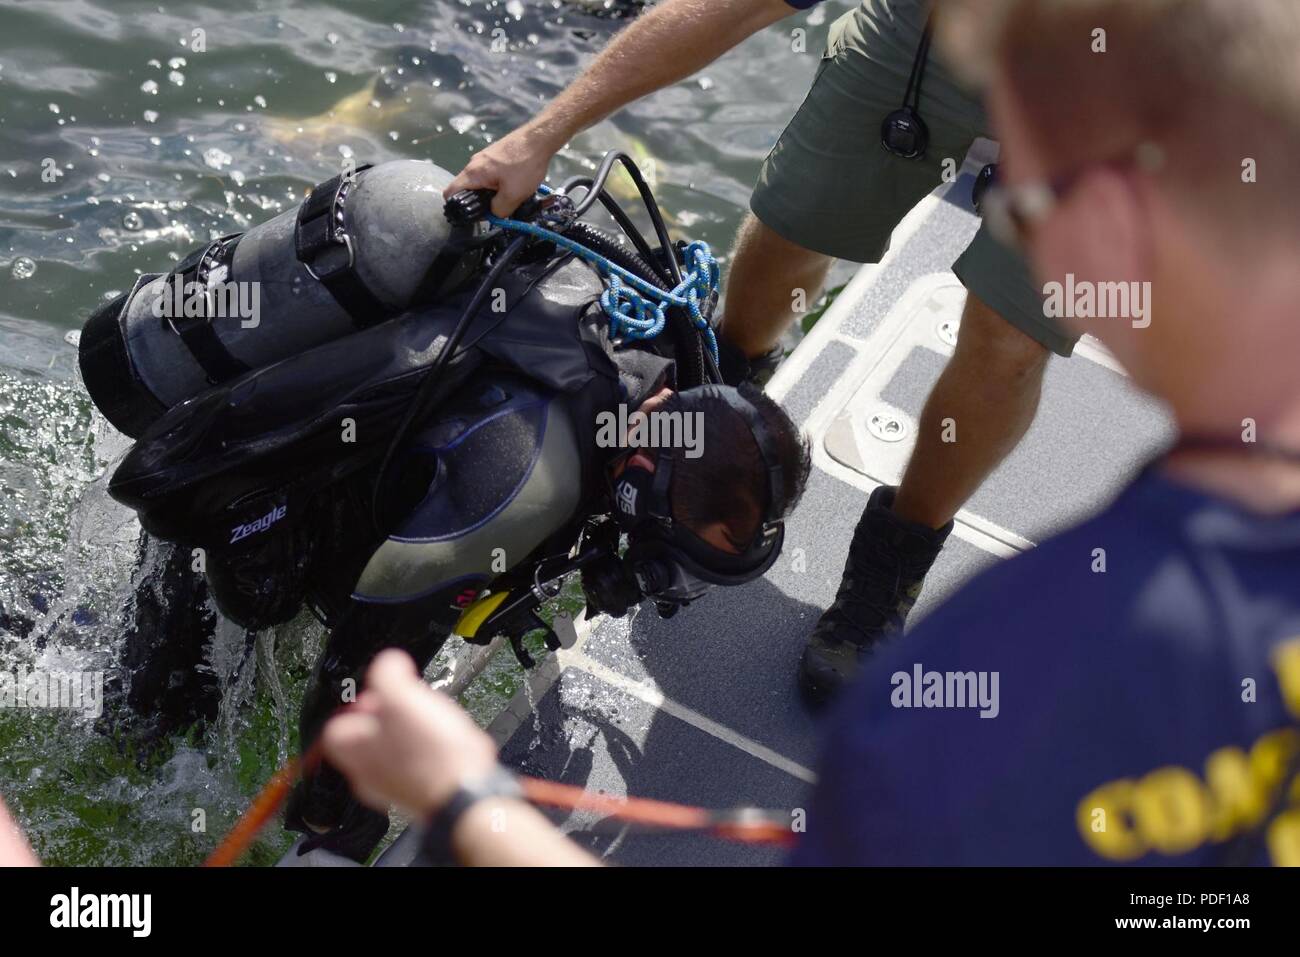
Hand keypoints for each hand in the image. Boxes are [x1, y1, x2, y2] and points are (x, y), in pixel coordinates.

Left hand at [320, 649, 498, 817]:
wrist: (467, 793)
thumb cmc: (431, 755)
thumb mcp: (402, 698)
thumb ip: (388, 674)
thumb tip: (388, 662)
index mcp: (354, 752)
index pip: (336, 727)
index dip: (357, 705)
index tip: (379, 694)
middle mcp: (369, 775)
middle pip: (368, 737)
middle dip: (391, 716)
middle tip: (410, 704)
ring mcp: (396, 787)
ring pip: (396, 751)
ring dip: (413, 732)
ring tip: (433, 720)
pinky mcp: (423, 792)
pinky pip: (420, 764)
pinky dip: (432, 750)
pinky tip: (449, 741)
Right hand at [444, 125, 561, 217]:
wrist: (539, 138)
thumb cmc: (525, 164)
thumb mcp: (513, 195)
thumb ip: (499, 210)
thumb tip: (492, 214)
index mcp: (473, 173)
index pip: (450, 192)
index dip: (456, 207)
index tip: (469, 216)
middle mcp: (474, 164)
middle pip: (466, 188)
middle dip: (478, 202)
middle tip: (494, 210)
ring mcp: (484, 158)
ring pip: (480, 182)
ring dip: (490, 193)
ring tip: (507, 197)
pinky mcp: (494, 156)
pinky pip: (490, 175)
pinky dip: (497, 183)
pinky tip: (512, 185)